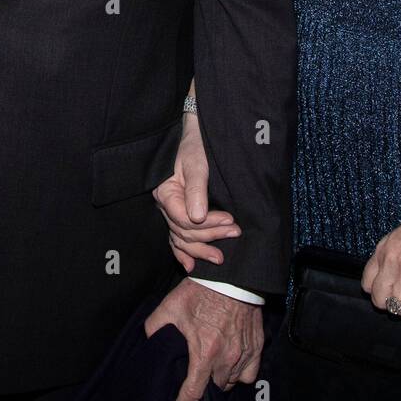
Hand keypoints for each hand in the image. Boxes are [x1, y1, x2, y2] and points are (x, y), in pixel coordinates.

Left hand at [144, 278, 263, 400]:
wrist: (233, 275)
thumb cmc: (202, 291)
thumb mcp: (170, 306)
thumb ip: (154, 328)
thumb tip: (149, 344)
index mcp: (205, 352)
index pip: (193, 394)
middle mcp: (227, 358)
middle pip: (214, 389)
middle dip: (203, 386)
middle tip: (196, 375)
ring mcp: (244, 354)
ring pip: (231, 382)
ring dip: (221, 379)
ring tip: (212, 367)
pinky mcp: (257, 347)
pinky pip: (249, 374)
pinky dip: (240, 373)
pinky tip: (231, 363)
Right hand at [153, 116, 242, 270]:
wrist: (194, 135)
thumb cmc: (195, 145)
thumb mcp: (196, 162)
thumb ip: (196, 189)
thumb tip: (198, 218)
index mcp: (165, 192)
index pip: (183, 219)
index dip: (208, 223)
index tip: (230, 219)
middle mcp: (165, 205)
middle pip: (184, 231)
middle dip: (210, 235)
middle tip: (235, 232)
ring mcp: (171, 211)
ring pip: (181, 239)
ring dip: (201, 249)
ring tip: (220, 257)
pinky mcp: (179, 213)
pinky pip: (176, 238)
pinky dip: (183, 253)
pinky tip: (191, 266)